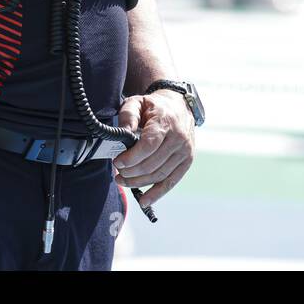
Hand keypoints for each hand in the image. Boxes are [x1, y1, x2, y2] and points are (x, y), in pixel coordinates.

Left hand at [113, 91, 195, 208]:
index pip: (149, 145)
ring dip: (139, 183)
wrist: (180, 107)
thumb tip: (123, 132)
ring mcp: (185, 152)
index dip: (132, 157)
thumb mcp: (137, 102)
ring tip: (122, 182)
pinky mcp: (186, 162)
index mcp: (165, 122)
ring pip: (160, 175)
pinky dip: (157, 193)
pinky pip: (171, 182)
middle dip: (131, 172)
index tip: (117, 162)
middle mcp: (178, 139)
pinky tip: (144, 201)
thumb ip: (128, 115)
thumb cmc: (154, 107)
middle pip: (153, 163)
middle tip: (117, 174)